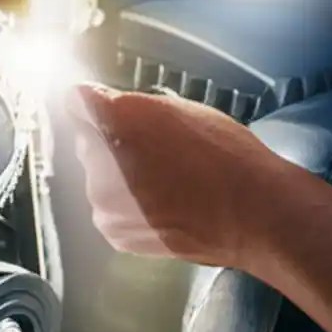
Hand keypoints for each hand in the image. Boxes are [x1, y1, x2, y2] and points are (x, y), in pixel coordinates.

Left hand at [67, 83, 304, 268]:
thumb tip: (95, 102)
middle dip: (111, 143)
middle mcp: (97, 159)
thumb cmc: (226, 156)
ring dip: (119, 178)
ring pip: (97, 178)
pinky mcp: (112, 230)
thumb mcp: (180, 109)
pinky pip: (110, 210)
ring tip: (166, 184)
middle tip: (156, 153)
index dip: (94, 104)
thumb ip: (129, 103)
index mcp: (114, 117)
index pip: (77, 101)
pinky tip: (162, 206)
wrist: (254, 214)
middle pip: (87, 142)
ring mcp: (101, 199)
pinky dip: (128, 207)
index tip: (107, 109)